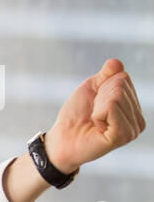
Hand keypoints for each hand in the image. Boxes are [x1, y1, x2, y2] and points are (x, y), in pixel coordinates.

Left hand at [44, 58, 144, 174]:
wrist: (62, 139)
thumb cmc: (76, 115)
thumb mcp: (91, 89)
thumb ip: (106, 75)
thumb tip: (116, 62)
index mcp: (133, 106)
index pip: (123, 78)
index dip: (102, 86)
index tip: (95, 103)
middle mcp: (138, 118)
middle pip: (120, 86)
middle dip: (99, 96)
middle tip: (93, 114)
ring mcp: (133, 129)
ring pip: (116, 96)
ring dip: (98, 107)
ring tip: (95, 121)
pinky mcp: (124, 135)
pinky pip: (112, 108)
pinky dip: (98, 114)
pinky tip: (97, 127)